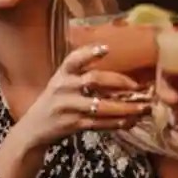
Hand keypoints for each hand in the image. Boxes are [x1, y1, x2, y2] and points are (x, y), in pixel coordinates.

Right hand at [14, 44, 153, 152]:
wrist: (33, 129)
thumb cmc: (55, 101)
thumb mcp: (61, 82)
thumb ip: (82, 74)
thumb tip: (117, 71)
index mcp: (62, 74)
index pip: (74, 59)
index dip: (89, 52)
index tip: (106, 49)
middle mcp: (64, 88)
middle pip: (94, 79)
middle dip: (120, 82)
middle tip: (138, 86)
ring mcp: (68, 107)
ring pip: (102, 105)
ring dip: (125, 107)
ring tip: (143, 107)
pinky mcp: (73, 124)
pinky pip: (100, 123)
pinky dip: (117, 123)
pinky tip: (130, 121)